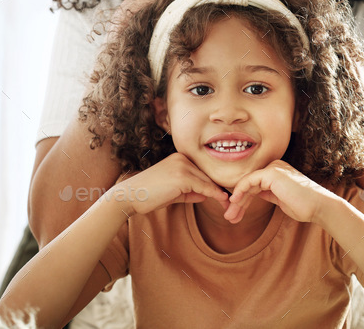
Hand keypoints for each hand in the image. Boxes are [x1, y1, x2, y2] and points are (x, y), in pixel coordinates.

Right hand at [113, 153, 227, 216]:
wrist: (131, 195)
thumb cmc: (150, 195)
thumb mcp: (173, 192)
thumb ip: (190, 192)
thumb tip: (207, 194)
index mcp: (180, 158)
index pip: (202, 172)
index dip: (214, 184)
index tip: (225, 195)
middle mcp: (183, 158)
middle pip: (207, 175)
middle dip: (220, 188)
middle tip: (233, 201)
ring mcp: (182, 165)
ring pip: (207, 180)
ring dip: (220, 193)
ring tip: (230, 205)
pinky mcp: (182, 176)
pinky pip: (203, 186)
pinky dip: (215, 194)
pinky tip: (223, 201)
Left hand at [224, 160, 328, 223]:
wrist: (319, 207)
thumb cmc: (304, 206)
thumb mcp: (281, 199)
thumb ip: (268, 193)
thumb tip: (255, 193)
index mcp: (277, 172)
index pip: (254, 185)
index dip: (243, 200)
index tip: (235, 215)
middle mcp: (274, 166)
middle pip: (249, 184)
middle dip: (238, 202)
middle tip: (229, 217)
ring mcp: (273, 168)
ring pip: (247, 183)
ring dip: (237, 200)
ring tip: (230, 216)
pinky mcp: (272, 173)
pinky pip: (250, 180)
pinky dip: (241, 190)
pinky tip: (235, 201)